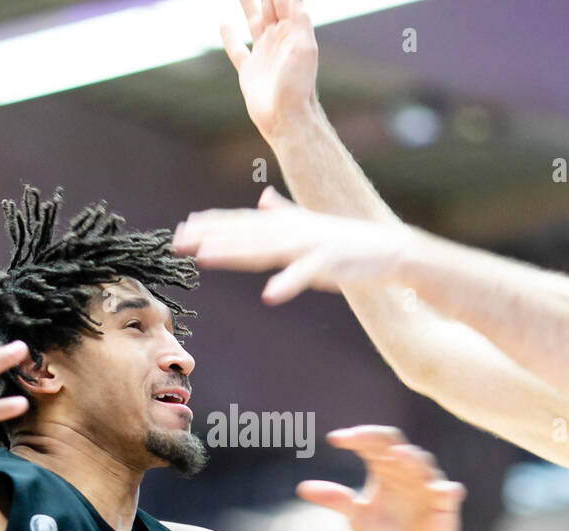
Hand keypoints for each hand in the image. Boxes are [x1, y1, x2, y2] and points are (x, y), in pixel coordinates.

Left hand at [173, 187, 411, 303]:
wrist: (391, 250)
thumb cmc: (351, 242)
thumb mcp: (311, 224)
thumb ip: (285, 213)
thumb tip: (263, 197)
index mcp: (288, 225)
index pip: (243, 223)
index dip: (213, 224)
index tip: (183, 227)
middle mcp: (294, 231)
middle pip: (245, 234)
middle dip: (210, 237)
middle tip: (177, 241)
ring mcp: (310, 246)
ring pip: (265, 249)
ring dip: (234, 252)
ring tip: (205, 257)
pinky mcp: (330, 263)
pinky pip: (305, 274)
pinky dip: (289, 283)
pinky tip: (270, 295)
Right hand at [222, 0, 319, 141]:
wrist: (287, 119)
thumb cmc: (298, 85)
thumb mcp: (304, 48)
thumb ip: (299, 19)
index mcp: (294, 29)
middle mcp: (279, 38)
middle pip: (269, 2)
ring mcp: (264, 53)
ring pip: (253, 19)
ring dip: (246, 2)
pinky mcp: (249, 71)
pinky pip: (237, 49)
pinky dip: (229, 37)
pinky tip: (222, 24)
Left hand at [298, 426, 465, 530]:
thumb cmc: (387, 530)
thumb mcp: (358, 517)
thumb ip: (335, 499)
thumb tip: (302, 487)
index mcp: (385, 466)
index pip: (372, 441)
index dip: (356, 436)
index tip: (334, 439)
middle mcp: (407, 468)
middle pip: (396, 443)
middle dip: (381, 439)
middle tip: (362, 438)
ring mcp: (428, 483)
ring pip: (423, 462)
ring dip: (411, 458)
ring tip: (398, 456)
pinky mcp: (445, 502)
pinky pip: (449, 492)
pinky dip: (447, 490)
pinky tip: (445, 491)